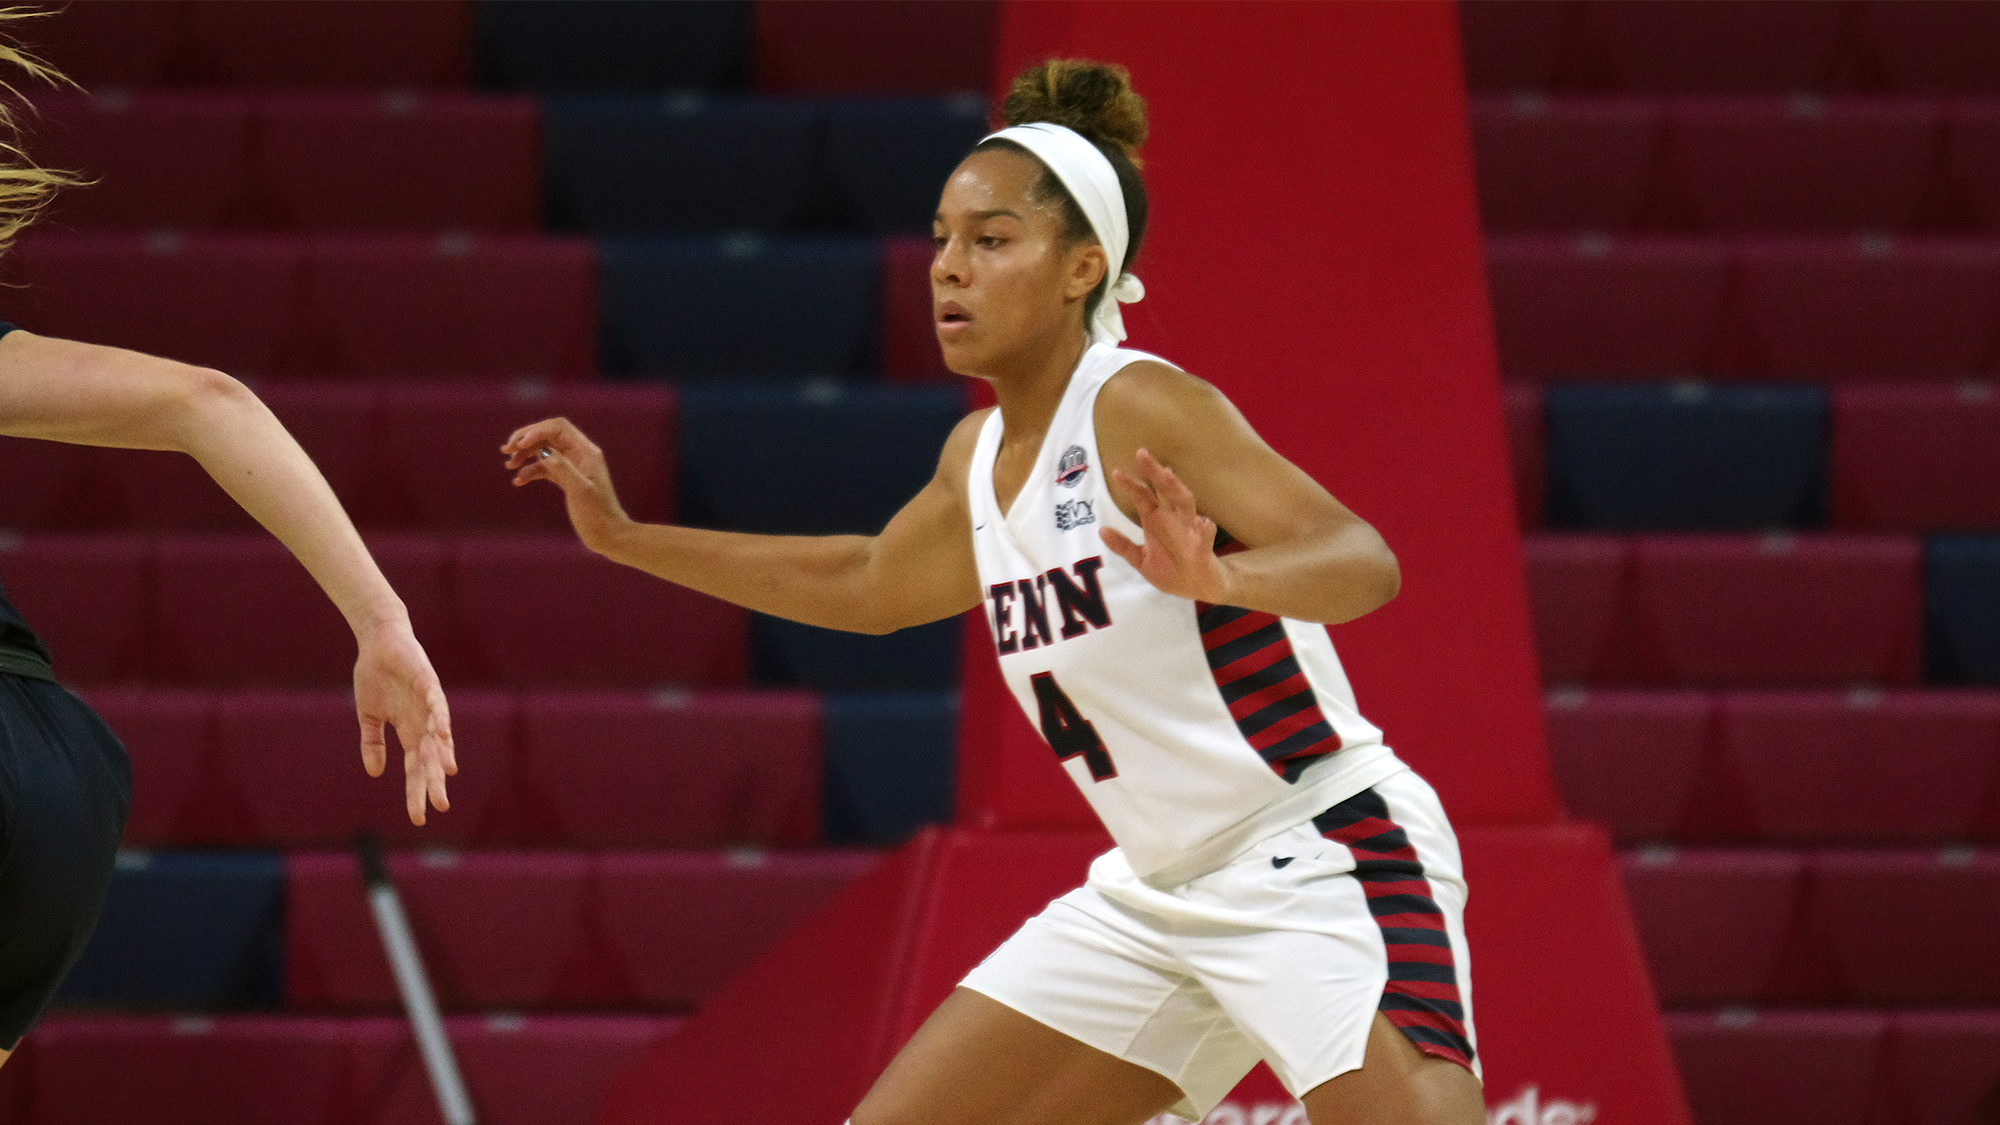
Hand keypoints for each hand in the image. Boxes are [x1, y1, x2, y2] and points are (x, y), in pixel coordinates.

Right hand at [352, 620, 454, 825]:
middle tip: (439, 807)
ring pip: (438, 735)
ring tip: (447, 774)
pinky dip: (440, 719)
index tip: (417, 818)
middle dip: (433, 782)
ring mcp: (428, 704)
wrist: (380, 641)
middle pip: (431, 759)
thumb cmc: (376, 676)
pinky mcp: (428, 684)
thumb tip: (376, 773)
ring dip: (442, 754)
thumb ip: (373, 742)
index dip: (416, 791)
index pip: (414, 769)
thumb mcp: (369, 715)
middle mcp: (423, 723)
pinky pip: (437, 704)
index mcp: (409, 732)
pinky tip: (443, 735)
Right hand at [502, 416, 630, 552]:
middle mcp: (579, 454)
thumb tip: (543, 450)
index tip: (519, 445)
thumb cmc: (598, 514)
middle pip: (548, 435)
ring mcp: (572, 466)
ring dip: (525, 455)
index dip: (536, 431)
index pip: (558, 428)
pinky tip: (519, 481)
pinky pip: (544, 468)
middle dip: (526, 439)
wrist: (607, 534)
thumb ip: (562, 468)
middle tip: (506, 450)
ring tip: (509, 465)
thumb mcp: (580, 490)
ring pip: (544, 451)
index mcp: (586, 451)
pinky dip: (530, 471)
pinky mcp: (566, 479)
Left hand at [1100, 448, 1232, 604]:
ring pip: (1185, 504)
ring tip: (1168, 474)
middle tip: (1143, 454)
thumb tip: (1101, 530)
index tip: (1116, 472)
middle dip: (1154, 473)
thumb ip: (1123, 546)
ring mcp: (1190, 532)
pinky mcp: (1203, 549)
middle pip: (1165, 490)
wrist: (1199, 588)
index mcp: (1157, 520)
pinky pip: (1205, 537)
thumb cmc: (1171, 570)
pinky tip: (1202, 522)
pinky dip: (1205, 529)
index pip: (1143, 497)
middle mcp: (1174, 519)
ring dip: (1177, 489)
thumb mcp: (1141, 560)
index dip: (1131, 485)